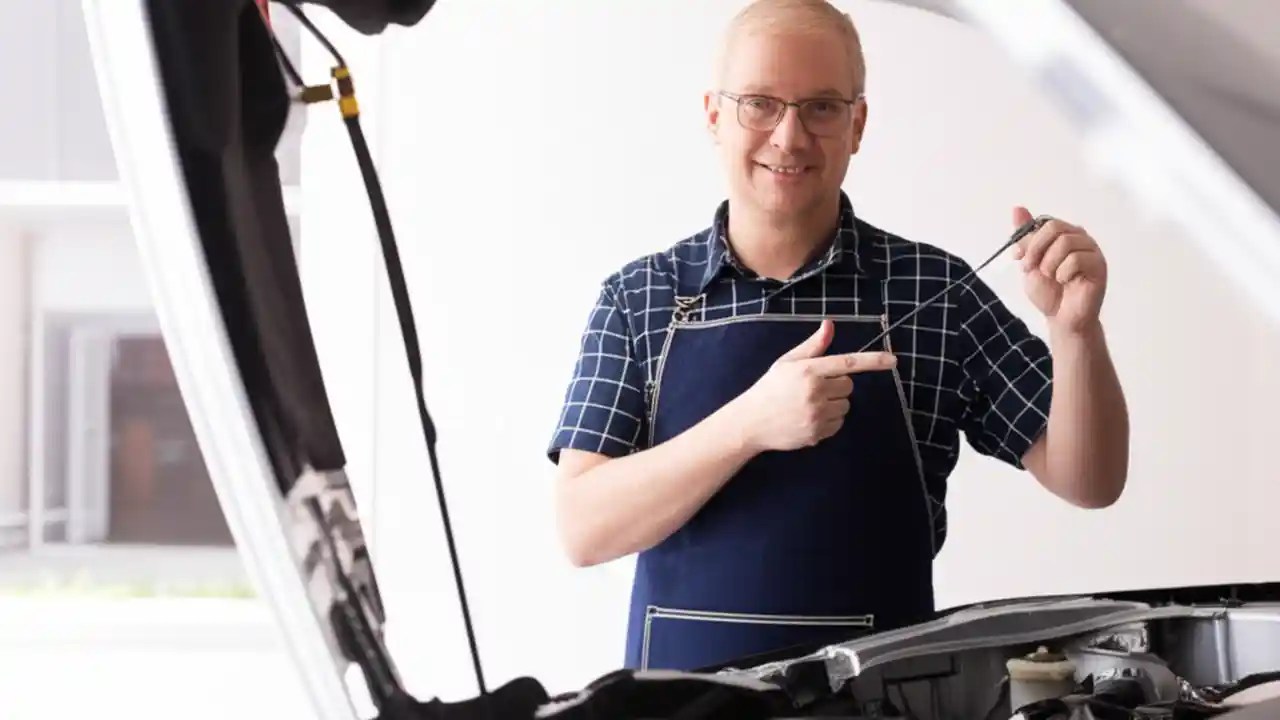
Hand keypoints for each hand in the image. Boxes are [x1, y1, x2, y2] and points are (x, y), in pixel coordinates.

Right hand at [733, 319, 896, 453]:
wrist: (750, 422)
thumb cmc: (770, 388)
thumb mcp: (788, 363)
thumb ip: (813, 346)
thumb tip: (830, 325)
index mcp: (808, 371)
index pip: (847, 362)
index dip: (873, 361)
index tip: (892, 360)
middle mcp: (815, 392)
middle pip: (849, 386)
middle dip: (837, 385)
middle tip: (816, 388)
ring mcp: (817, 415)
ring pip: (845, 406)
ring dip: (834, 404)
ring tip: (810, 404)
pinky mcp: (817, 433)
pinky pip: (838, 424)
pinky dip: (829, 421)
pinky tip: (809, 418)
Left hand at [1010, 206, 1107, 334]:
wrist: (1061, 318)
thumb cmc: (1048, 291)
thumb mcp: (1029, 261)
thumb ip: (1025, 236)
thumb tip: (1017, 208)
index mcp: (1065, 234)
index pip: (1045, 223)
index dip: (1029, 240)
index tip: (1019, 258)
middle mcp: (1080, 238)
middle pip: (1055, 228)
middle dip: (1037, 249)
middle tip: (1032, 268)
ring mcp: (1092, 251)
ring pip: (1065, 242)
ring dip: (1049, 263)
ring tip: (1051, 277)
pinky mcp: (1099, 265)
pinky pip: (1077, 259)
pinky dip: (1063, 272)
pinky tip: (1065, 281)